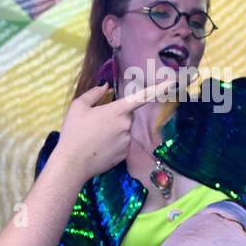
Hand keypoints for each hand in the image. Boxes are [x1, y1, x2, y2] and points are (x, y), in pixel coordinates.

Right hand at [53, 78, 174, 183]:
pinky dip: (114, 143)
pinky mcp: (126, 153)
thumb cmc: (73, 131)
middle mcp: (127, 125)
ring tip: (94, 136)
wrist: (73, 162)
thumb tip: (106, 86)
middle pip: (127, 115)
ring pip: (124, 129)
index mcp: (117, 111)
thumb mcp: (78, 107)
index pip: (141, 97)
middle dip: (116, 115)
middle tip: (96, 122)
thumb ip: (94, 93)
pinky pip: (123, 143)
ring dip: (114, 130)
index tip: (172, 83)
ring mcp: (128, 140)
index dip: (158, 89)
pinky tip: (99, 146)